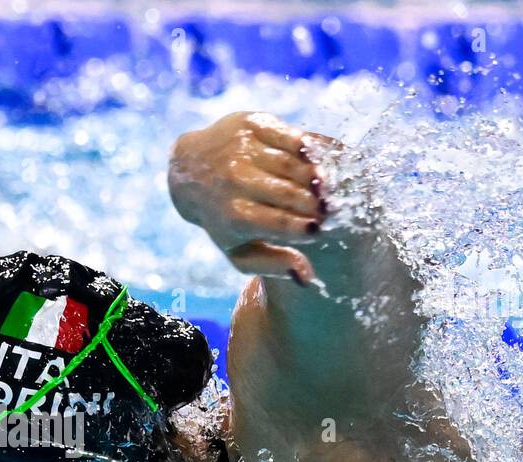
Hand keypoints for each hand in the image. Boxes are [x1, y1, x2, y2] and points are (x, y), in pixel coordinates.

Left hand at [168, 111, 335, 282]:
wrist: (190, 171)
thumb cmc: (223, 218)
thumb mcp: (239, 250)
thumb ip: (273, 265)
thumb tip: (308, 277)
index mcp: (232, 214)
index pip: (277, 223)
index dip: (304, 227)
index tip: (321, 230)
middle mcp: (234, 179)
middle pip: (287, 192)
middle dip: (315, 202)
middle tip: (332, 209)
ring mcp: (241, 149)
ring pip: (291, 164)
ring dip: (315, 176)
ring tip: (328, 188)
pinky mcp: (250, 124)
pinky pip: (289, 137)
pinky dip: (308, 149)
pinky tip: (318, 161)